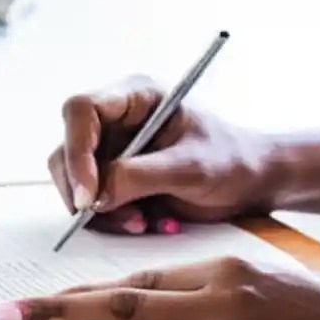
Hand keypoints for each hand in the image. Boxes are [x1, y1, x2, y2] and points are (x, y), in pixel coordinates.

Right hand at [48, 76, 278, 235]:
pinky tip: (147, 222)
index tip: (89, 194)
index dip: (77, 151)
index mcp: (135, 97)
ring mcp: (113, 150)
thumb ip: (140, 177)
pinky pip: (92, 203)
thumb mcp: (190, 167)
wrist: (250, 182)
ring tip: (142, 222)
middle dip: (87, 190)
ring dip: (102, 211)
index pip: (81, 111)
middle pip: (68, 149)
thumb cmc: (231, 161)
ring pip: (76, 181)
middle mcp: (116, 120)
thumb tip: (94, 196)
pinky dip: (113, 220)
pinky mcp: (115, 179)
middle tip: (122, 218)